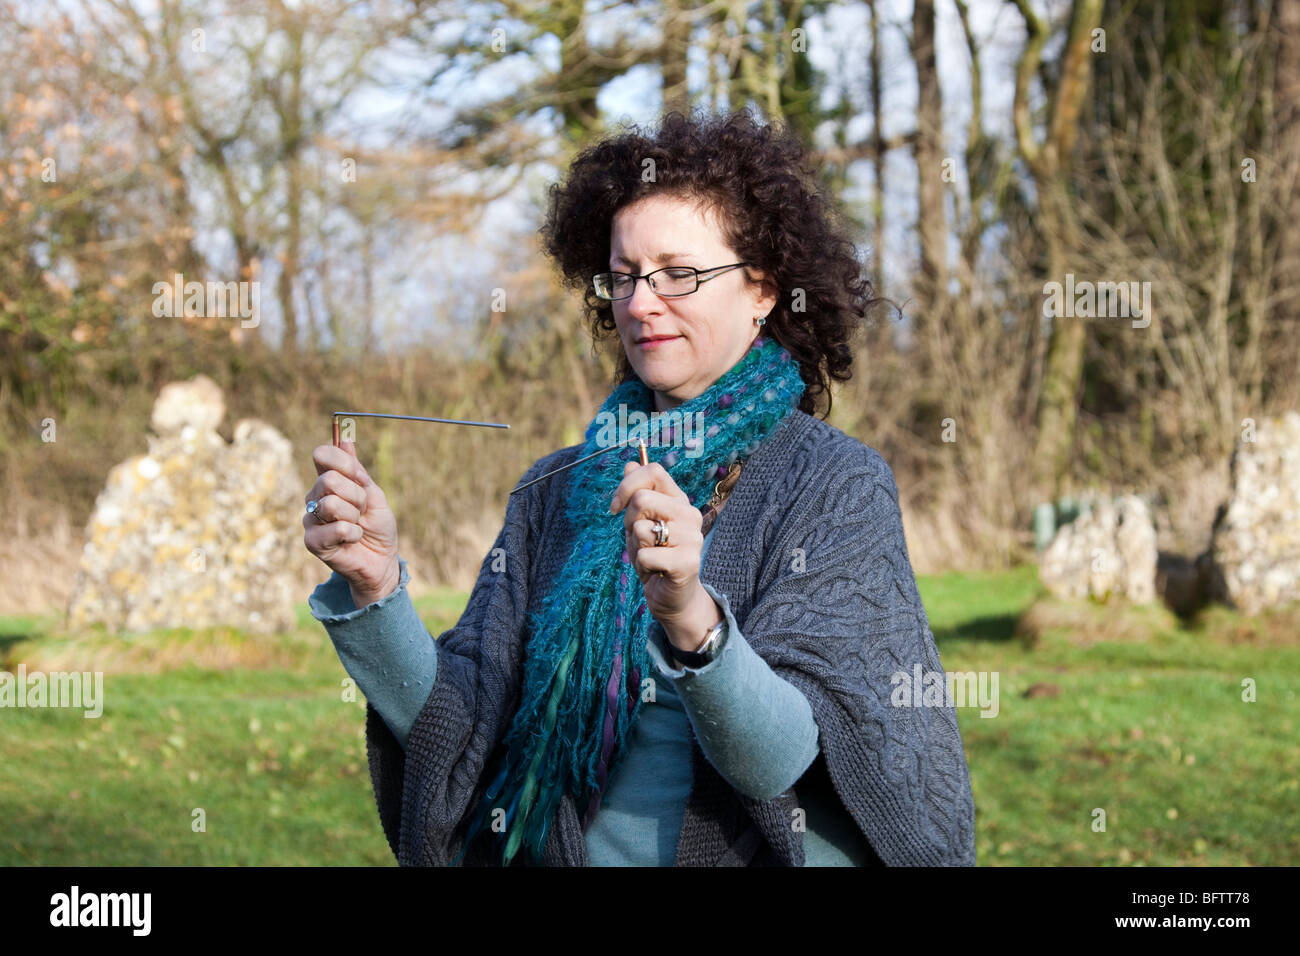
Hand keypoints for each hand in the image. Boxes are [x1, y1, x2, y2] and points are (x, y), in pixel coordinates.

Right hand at [303, 438, 399, 604]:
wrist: (381, 560)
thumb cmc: (378, 527)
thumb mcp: (374, 495)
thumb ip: (357, 471)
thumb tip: (344, 439)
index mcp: (329, 481)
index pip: (322, 455)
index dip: (344, 463)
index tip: (361, 478)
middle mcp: (315, 497)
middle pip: (329, 480)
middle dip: (356, 496)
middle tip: (362, 511)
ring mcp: (311, 519)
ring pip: (332, 504)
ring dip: (355, 517)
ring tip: (357, 526)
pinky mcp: (312, 541)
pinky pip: (337, 528)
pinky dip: (353, 534)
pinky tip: (352, 540)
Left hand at [608, 460, 711, 634]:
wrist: (671, 596)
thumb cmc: (654, 557)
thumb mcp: (639, 522)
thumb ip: (636, 494)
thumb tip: (630, 463)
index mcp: (678, 500)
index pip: (653, 471)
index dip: (626, 485)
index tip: (616, 508)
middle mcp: (689, 514)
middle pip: (642, 498)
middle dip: (628, 521)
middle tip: (638, 539)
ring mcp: (692, 538)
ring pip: (641, 527)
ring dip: (635, 546)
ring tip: (649, 557)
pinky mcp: (688, 562)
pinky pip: (646, 555)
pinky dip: (642, 566)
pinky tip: (654, 572)